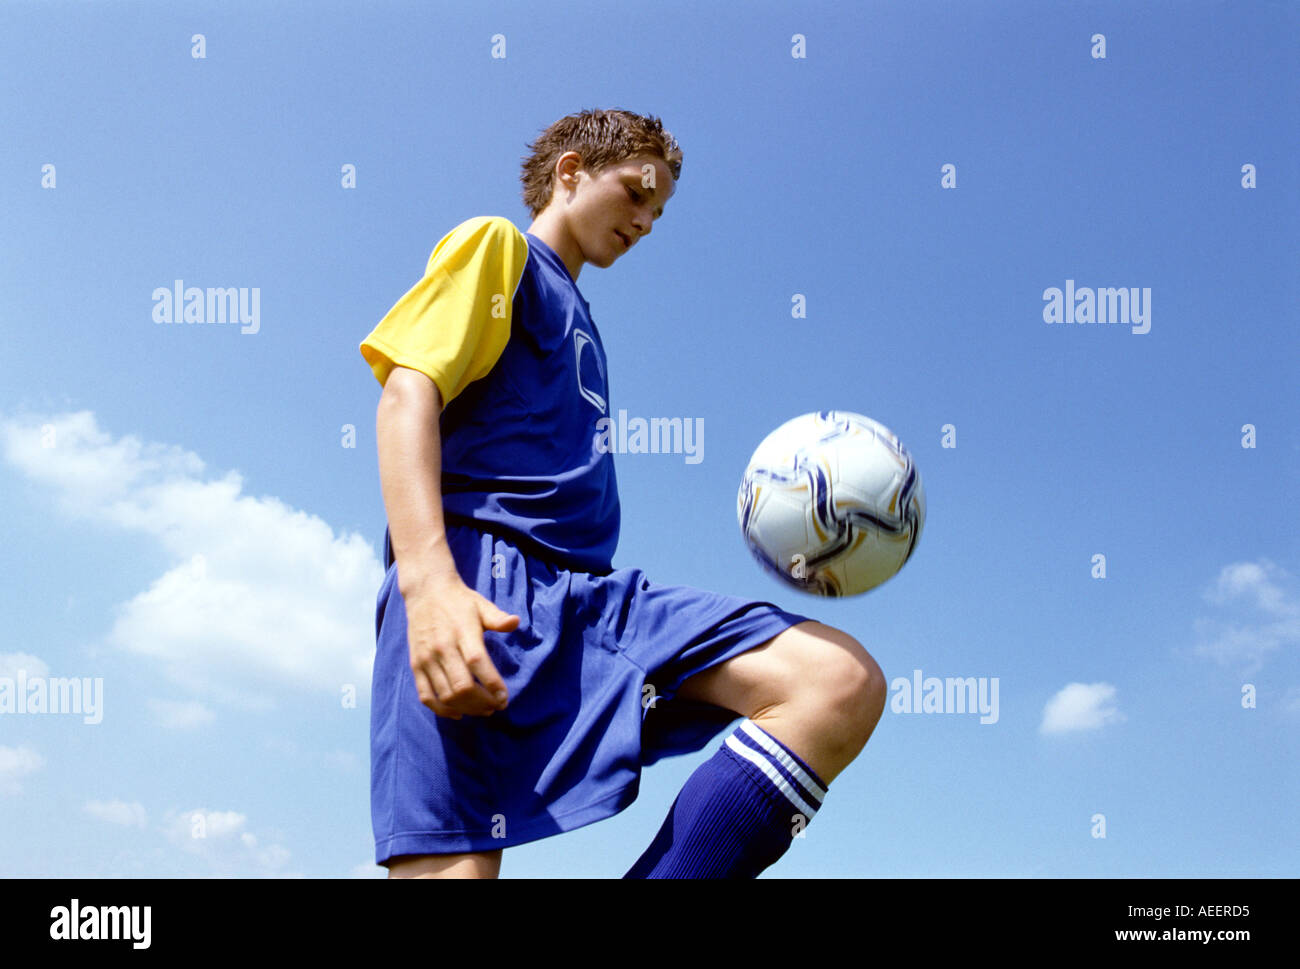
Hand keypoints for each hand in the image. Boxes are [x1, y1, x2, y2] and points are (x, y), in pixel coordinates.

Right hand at [402, 569, 519, 719]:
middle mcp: (442, 648)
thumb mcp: (481, 605)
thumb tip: (516, 622)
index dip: (492, 684)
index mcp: (462, 632)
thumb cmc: (459, 601)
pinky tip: (458, 713)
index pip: (478, 663)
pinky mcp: (415, 665)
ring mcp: (426, 659)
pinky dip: (441, 710)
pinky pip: (426, 695)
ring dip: (467, 708)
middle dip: (482, 702)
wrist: (425, 592)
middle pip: (462, 686)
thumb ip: (498, 618)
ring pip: (446, 695)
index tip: (504, 697)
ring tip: (483, 710)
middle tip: (496, 705)